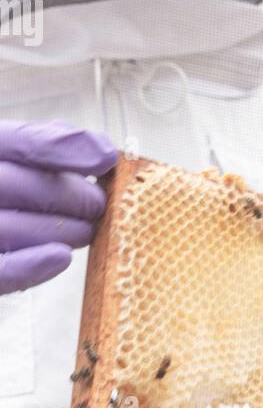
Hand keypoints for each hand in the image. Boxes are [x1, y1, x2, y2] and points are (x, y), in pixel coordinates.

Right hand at [0, 120, 116, 293]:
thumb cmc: (6, 186)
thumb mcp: (11, 154)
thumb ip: (45, 146)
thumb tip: (101, 150)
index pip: (20, 141)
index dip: (65, 149)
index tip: (106, 157)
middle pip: (17, 186)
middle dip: (70, 196)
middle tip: (99, 206)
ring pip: (10, 229)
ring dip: (60, 231)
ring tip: (87, 231)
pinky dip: (30, 266)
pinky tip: (61, 257)